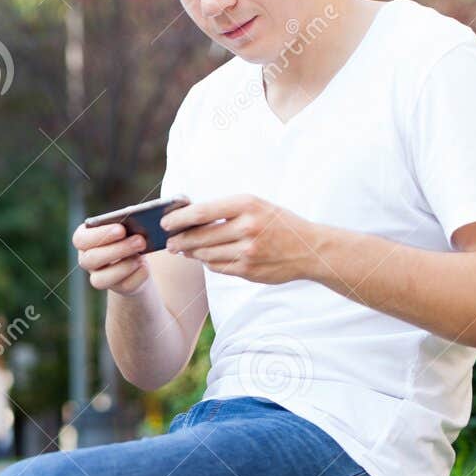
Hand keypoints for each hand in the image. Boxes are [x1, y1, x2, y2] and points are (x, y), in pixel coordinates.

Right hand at [73, 218, 152, 296]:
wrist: (140, 257)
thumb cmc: (130, 234)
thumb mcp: (129, 224)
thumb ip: (128, 219)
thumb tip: (133, 216)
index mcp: (84, 239)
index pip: (81, 239)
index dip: (100, 235)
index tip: (121, 230)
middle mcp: (86, 260)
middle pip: (91, 259)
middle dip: (117, 250)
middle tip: (140, 240)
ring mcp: (99, 277)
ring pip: (100, 280)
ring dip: (125, 266)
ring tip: (142, 256)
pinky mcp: (117, 288)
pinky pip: (124, 286)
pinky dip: (137, 276)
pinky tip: (144, 266)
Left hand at [161, 195, 313, 284]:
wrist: (310, 249)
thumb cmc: (279, 223)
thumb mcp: (257, 206)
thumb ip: (227, 211)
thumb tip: (191, 219)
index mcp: (247, 205)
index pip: (202, 212)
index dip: (178, 218)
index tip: (165, 222)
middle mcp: (247, 227)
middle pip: (200, 236)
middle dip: (180, 241)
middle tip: (169, 243)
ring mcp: (248, 251)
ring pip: (206, 255)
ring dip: (192, 253)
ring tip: (184, 251)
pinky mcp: (248, 270)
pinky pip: (218, 268)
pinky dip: (209, 263)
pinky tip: (205, 259)